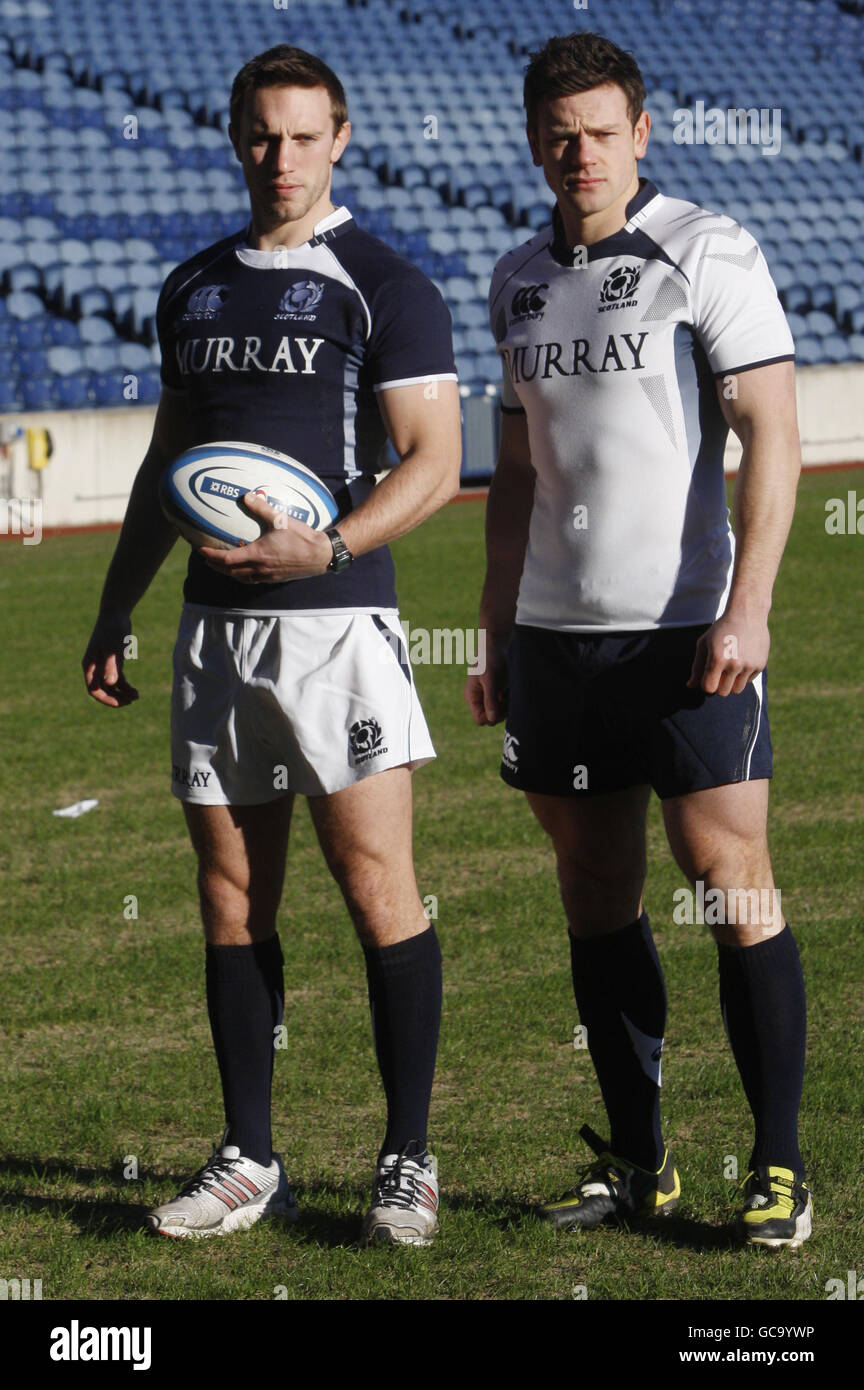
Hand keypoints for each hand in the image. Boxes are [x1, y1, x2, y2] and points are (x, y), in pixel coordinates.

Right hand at [82, 614, 138, 706]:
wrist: (116, 614)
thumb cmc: (112, 631)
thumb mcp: (112, 650)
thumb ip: (111, 667)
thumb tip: (111, 683)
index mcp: (89, 666)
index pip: (93, 689)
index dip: (105, 699)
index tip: (119, 703)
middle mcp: (95, 668)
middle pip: (103, 690)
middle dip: (116, 698)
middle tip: (130, 701)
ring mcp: (105, 665)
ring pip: (112, 686)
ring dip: (123, 693)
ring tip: (136, 697)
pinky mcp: (114, 662)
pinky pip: (119, 679)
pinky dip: (126, 686)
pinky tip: (135, 691)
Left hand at [198, 491, 332, 583]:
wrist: (320, 555)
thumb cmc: (301, 537)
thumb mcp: (280, 519)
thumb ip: (261, 507)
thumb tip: (246, 496)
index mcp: (257, 555)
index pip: (226, 559)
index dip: (211, 556)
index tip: (201, 550)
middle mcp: (259, 568)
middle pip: (230, 571)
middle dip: (215, 565)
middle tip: (205, 558)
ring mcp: (267, 576)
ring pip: (240, 578)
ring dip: (228, 572)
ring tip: (220, 565)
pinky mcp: (275, 579)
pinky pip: (252, 580)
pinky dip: (242, 576)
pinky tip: (243, 569)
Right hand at [464, 633, 508, 724]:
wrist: (496, 645)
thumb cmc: (489, 660)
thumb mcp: (490, 680)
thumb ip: (490, 699)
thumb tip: (492, 719)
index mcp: (472, 697)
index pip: (479, 719)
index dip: (490, 718)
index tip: (501, 707)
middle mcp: (479, 699)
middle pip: (489, 719)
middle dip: (499, 713)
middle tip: (506, 700)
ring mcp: (488, 696)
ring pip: (498, 713)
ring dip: (505, 708)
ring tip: (508, 694)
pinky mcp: (497, 693)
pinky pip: (503, 706)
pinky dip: (508, 702)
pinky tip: (509, 692)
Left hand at [687, 612, 769, 695]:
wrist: (747, 614)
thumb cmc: (721, 629)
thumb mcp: (704, 644)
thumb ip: (697, 666)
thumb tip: (690, 685)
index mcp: (718, 659)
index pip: (709, 688)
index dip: (706, 683)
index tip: (708, 675)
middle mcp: (735, 664)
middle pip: (723, 692)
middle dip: (719, 685)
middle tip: (720, 671)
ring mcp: (749, 665)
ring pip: (737, 689)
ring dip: (732, 682)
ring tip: (731, 666)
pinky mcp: (761, 664)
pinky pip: (749, 680)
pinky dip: (744, 675)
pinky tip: (743, 658)